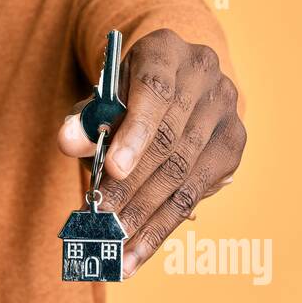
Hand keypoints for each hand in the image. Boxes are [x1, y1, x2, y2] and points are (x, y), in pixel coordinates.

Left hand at [58, 28, 246, 277]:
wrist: (173, 80)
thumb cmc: (126, 90)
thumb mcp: (101, 96)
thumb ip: (85, 118)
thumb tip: (68, 141)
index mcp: (165, 50)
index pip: (154, 92)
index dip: (135, 133)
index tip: (113, 170)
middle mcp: (204, 75)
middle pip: (169, 141)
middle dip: (132, 188)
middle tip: (101, 222)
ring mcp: (225, 110)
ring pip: (184, 173)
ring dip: (146, 216)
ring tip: (114, 247)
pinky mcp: (232, 145)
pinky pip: (197, 194)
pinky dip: (163, 227)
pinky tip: (137, 251)